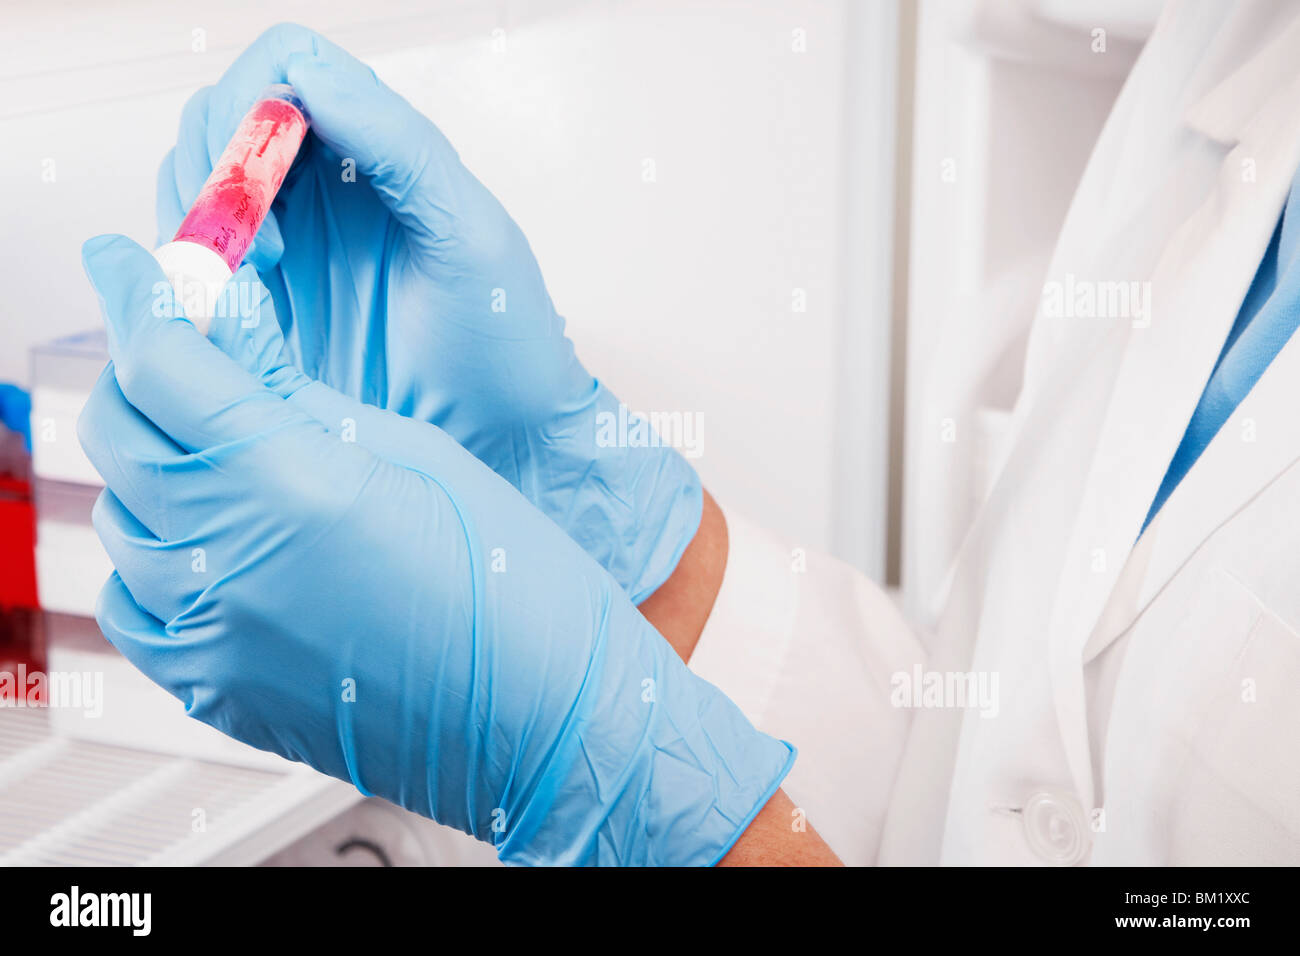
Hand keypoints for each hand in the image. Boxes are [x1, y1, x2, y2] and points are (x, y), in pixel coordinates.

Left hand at [78, 234, 792, 864]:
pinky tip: (210, 531)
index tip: (134, 260)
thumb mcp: (409, 451)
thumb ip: (294, 389)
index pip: (163, 360)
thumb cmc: (511, 582)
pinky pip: (136, 598)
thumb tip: (223, 319)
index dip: (142, 294)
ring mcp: (212, 635)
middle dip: (144, 367)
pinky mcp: (212, 684)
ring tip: (217, 441)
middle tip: (182, 340)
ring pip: (124, 510)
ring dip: (155, 459)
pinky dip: (157, 549)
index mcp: (291, 483)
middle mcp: (229, 564)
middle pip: (123, 427)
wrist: (539, 713)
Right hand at [158, 23, 700, 603]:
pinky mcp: (266, 309)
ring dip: (199, 223)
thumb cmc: (507, 340)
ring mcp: (291, 246)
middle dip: (214, 165)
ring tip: (255, 282)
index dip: (254, 98)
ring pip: (197, 192)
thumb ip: (399, 145)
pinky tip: (237, 315)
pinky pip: (198, 269)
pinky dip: (196, 278)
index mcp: (379, 148)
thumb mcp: (468, 233)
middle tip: (257, 242)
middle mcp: (326, 187)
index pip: (284, 70)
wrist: (507, 442)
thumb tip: (306, 76)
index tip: (261, 164)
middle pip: (220, 124)